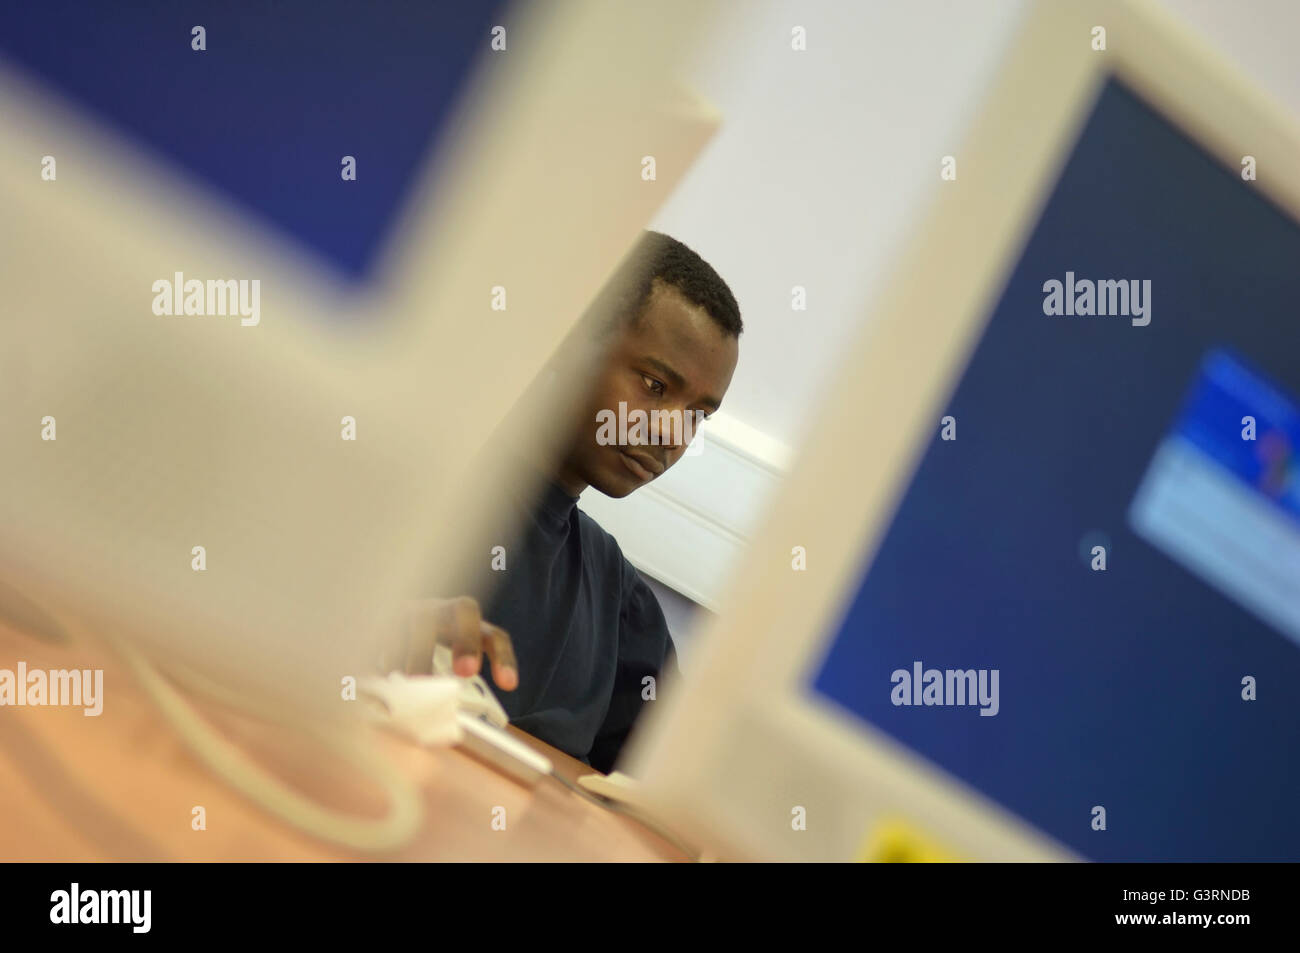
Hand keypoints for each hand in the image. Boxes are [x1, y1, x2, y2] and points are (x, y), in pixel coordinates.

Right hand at [385, 596, 517, 689]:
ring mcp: (416, 609)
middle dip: (467, 641)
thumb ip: (451, 689)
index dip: (504, 658)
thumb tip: (449, 724)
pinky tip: (382, 672)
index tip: (508, 685)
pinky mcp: (387, 613)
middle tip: (466, 671)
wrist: (379, 622)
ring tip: (413, 680)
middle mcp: (444, 611)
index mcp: (468, 627)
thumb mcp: (441, 667)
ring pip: (423, 621)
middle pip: (465, 610)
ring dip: (421, 653)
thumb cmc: (420, 653)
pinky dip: (388, 651)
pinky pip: (389, 628)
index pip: (494, 637)